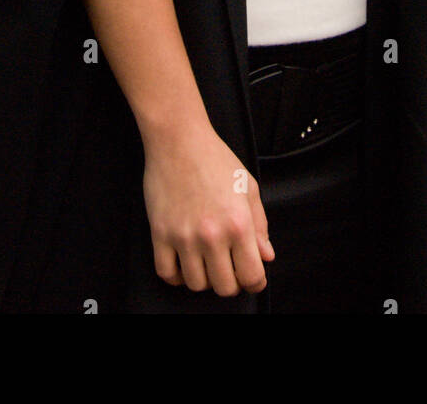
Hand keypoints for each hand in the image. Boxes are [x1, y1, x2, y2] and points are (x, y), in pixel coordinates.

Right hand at [143, 122, 273, 295]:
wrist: (178, 139)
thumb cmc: (215, 158)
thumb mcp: (247, 186)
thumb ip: (260, 224)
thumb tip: (266, 255)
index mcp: (238, 223)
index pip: (252, 276)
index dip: (255, 282)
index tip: (252, 278)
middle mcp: (212, 235)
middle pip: (224, 287)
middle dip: (231, 282)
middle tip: (229, 268)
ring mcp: (184, 236)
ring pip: (197, 284)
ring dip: (204, 278)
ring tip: (206, 262)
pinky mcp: (160, 234)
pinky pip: (167, 273)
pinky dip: (176, 276)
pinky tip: (184, 264)